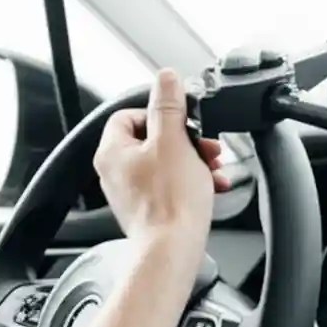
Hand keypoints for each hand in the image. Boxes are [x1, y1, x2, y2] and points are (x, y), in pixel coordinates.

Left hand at [93, 69, 229, 249]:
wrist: (174, 249)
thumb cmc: (170, 201)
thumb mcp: (174, 140)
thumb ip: (169, 105)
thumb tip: (166, 77)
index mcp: (112, 151)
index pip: (129, 114)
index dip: (159, 113)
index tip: (183, 119)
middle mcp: (115, 171)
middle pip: (151, 138)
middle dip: (185, 138)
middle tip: (206, 144)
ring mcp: (130, 192)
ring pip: (164, 162)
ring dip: (192, 159)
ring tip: (213, 166)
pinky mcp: (147, 210)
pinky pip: (169, 185)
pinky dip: (190, 180)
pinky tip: (211, 185)